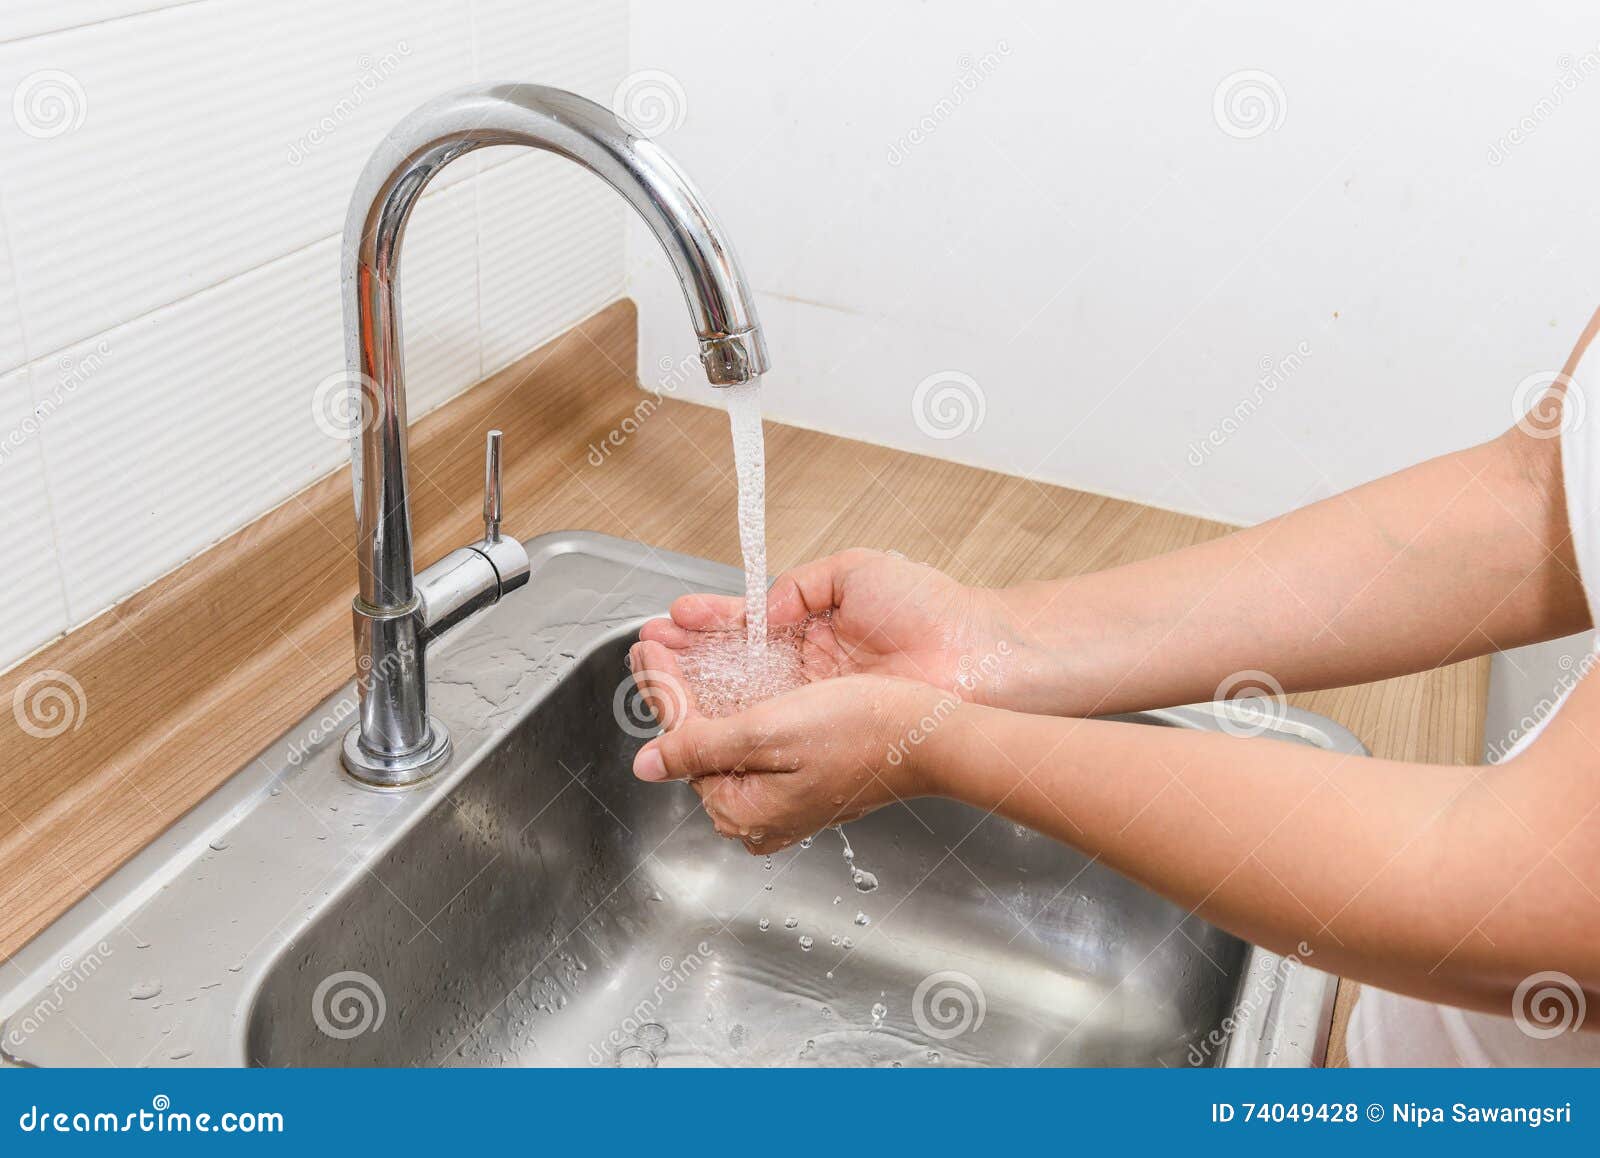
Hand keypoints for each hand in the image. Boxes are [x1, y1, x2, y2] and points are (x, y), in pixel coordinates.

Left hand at [627, 643, 953, 851]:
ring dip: (700, 694)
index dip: (661, 688)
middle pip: (698, 743)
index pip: (680, 740)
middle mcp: (757, 814)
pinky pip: (753, 745)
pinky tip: (726, 682)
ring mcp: (781, 801)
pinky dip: (734, 709)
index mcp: (742, 809)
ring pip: (722, 741)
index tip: (646, 649)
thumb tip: (647, 764)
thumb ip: (701, 746)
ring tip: (680, 657)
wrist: (929, 737)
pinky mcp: (803, 782)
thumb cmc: (863, 732)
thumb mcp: (770, 733)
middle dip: (676, 691)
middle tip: (654, 646)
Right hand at [639, 548, 1020, 705]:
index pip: (748, 624)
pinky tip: (694, 709)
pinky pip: (765, 725)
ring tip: (654, 672)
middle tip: (648, 648)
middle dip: (687, 654)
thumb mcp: (856, 570)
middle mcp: (809, 667)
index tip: (672, 618)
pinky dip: (727, 717)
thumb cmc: (931, 608)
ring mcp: (814, 701)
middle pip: (733, 663)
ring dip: (695, 685)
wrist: (975, 655)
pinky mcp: (823, 730)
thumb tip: (759, 612)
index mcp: (816, 625)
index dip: (709, 620)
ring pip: (740, 696)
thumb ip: (799, 587)